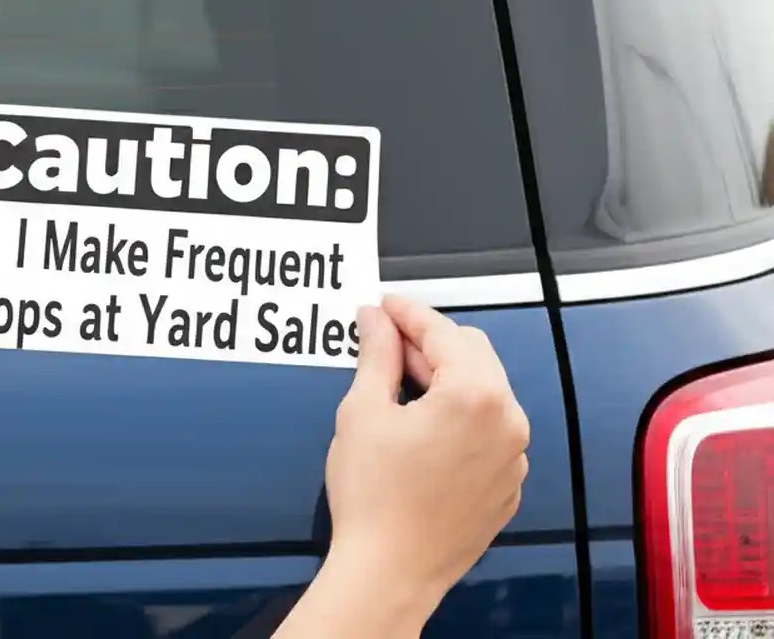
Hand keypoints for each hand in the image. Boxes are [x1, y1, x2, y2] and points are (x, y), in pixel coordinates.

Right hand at [325, 294, 529, 617]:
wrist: (389, 571)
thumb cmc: (374, 497)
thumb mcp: (363, 412)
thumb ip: (376, 355)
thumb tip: (376, 321)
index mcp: (475, 395)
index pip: (443, 331)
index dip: (407, 312)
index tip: (384, 306)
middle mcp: (508, 420)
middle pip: (473, 354)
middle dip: (431, 342)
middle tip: (386, 343)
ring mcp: (514, 456)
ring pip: (486, 392)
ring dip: (448, 379)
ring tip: (402, 387)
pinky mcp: (508, 485)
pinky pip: (491, 432)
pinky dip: (462, 419)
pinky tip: (424, 431)